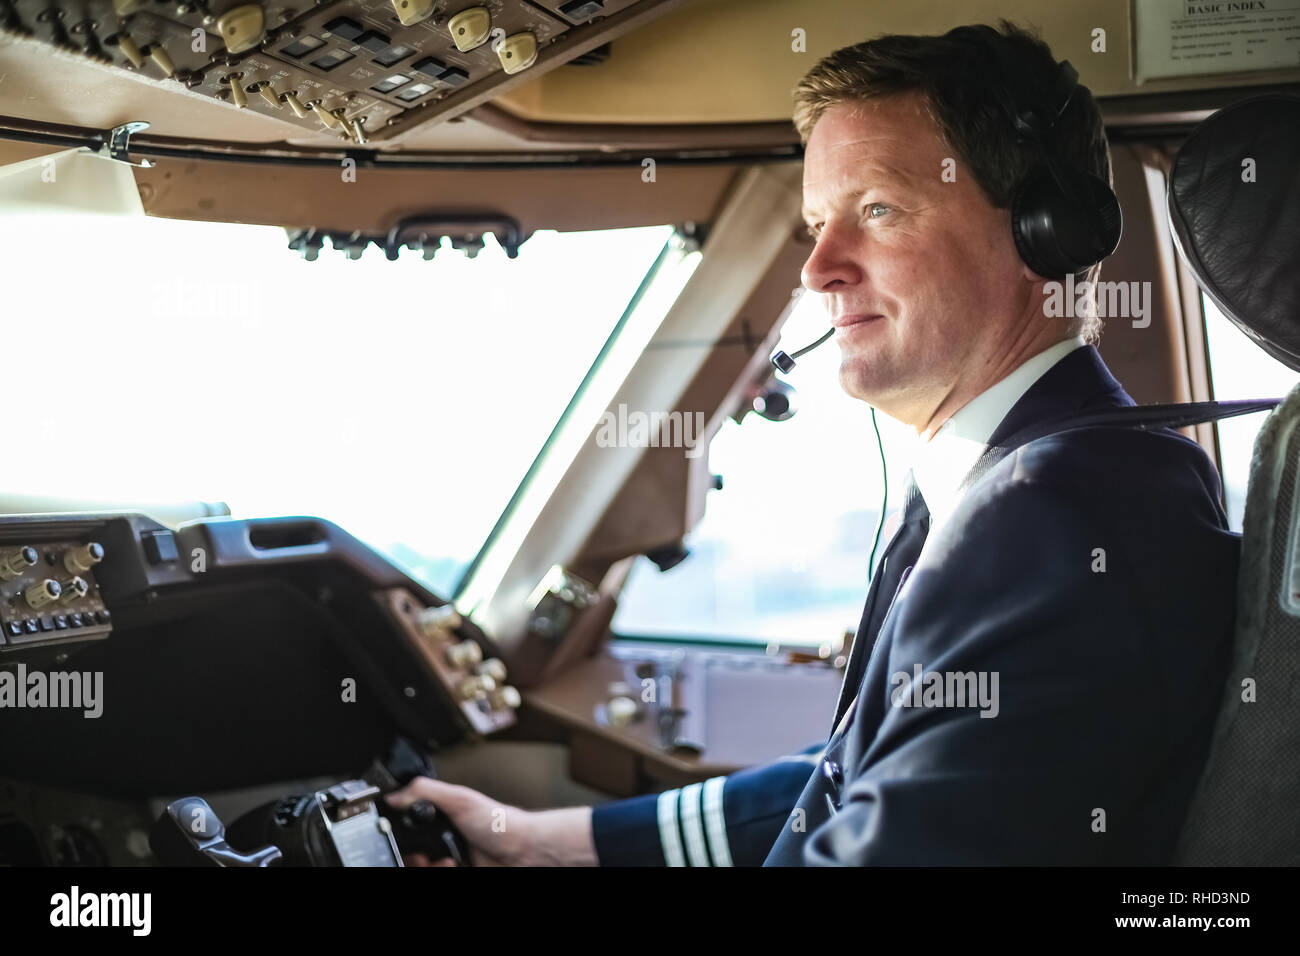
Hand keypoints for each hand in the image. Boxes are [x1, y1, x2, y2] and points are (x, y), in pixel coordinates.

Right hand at [385, 777, 597, 866]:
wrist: (524, 851)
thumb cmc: (500, 823)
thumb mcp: (460, 799)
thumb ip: (426, 792)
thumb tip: (395, 795)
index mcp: (442, 816)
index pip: (409, 827)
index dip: (403, 836)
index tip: (401, 840)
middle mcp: (445, 837)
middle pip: (413, 853)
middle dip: (415, 856)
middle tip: (423, 856)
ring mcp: (451, 857)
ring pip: (424, 866)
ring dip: (429, 866)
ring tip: (446, 861)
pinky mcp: (458, 869)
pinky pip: (439, 872)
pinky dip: (443, 871)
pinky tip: (454, 866)